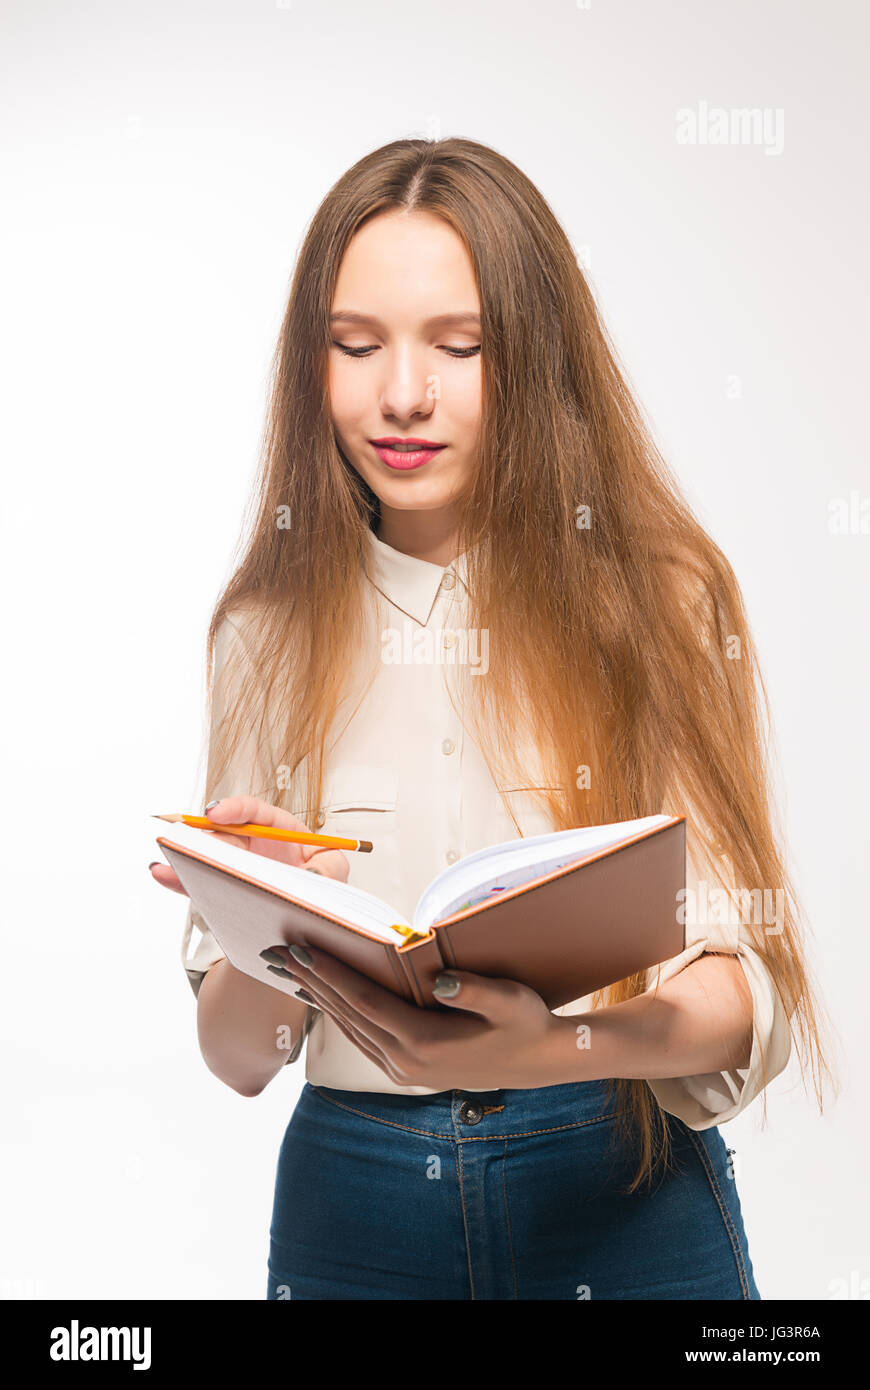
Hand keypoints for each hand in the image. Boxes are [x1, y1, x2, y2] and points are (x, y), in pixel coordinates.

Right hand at [148, 796, 349, 896]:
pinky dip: (179, 880)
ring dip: (185, 856)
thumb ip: (330, 868)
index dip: (234, 808)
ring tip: (167, 861)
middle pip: (224, 834)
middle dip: (207, 837)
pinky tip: (162, 874)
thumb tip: (313, 876)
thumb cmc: (323, 883)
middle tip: (189, 843)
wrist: (309, 916)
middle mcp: (254, 843)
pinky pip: (198, 881)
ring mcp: (236, 864)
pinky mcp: (223, 886)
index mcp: (281, 830)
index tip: (215, 814)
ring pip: (207, 855)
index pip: (255, 811)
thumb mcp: (335, 871)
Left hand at [269, 942, 566, 1089]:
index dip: (330, 973)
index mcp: (424, 1044)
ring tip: (287, 970)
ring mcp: (403, 1071)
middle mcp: (405, 1062)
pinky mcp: (405, 1071)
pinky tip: (325, 996)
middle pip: (345, 1014)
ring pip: (348, 1028)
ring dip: (317, 997)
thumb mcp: (510, 1001)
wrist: (541, 1062)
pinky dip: (337, 1013)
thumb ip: (474, 989)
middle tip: (274, 952)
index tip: (300, 948)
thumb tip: (436, 980)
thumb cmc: (526, 1023)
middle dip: (308, 981)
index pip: (363, 1001)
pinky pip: (360, 1037)